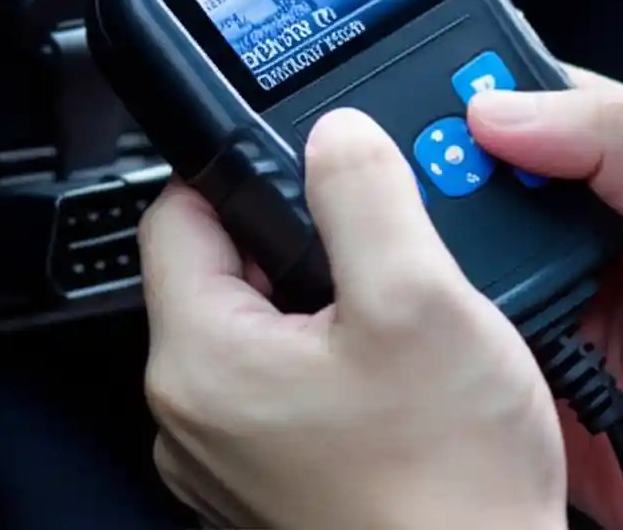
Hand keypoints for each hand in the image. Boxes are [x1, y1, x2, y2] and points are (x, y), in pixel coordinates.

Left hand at [139, 109, 567, 529]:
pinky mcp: (266, 482)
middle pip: (219, 271)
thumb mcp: (419, 302)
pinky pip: (278, 390)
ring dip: (316, 304)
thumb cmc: (448, 488)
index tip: (300, 159)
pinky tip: (385, 377)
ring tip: (390, 314)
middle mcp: (191, 416)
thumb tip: (335, 135)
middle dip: (295, 239)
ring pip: (256, 330)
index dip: (237, 166)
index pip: (174, 212)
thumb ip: (365, 196)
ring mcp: (226, 457)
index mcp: (201, 359)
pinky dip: (323, 365)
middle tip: (374, 246)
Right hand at [468, 64, 622, 528]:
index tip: (441, 114)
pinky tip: (445, 315)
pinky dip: (440, 315)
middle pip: (470, 165)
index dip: (477, 93)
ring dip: (435, 247)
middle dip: (440, 173)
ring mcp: (536, 281)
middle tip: (433, 193)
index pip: (527, 93)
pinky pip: (449, 318)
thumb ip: (622, 140)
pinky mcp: (509, 345)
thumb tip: (504, 109)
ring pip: (448, 241)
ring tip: (445, 256)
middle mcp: (570, 214)